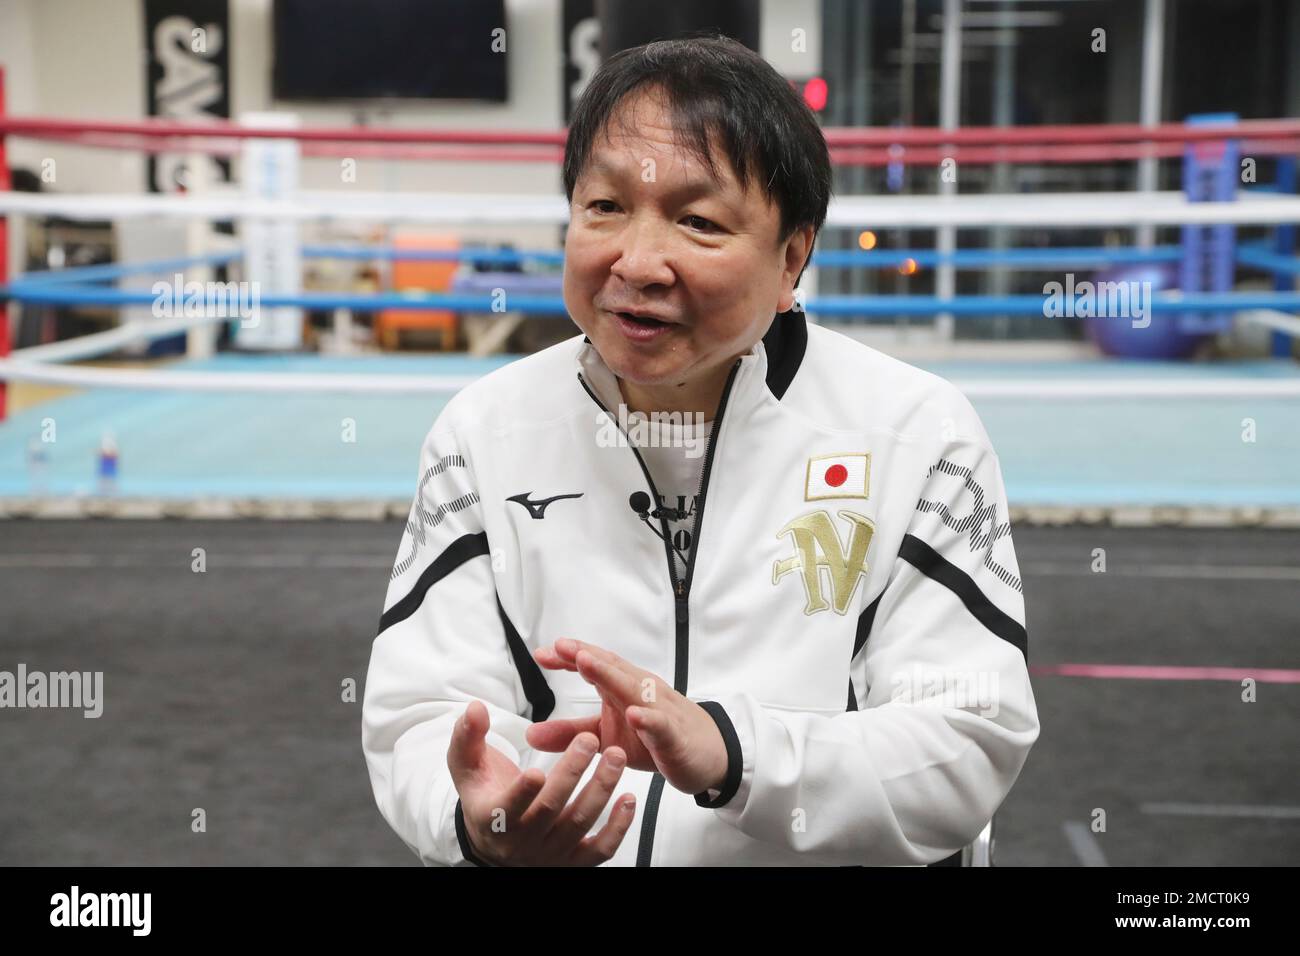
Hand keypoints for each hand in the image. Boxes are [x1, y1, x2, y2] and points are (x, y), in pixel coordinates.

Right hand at [447, 699, 636, 865]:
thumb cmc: (485, 796)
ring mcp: (550, 854)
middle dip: (572, 773)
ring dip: (601, 790)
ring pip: (579, 825)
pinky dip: (619, 827)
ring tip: (617, 756)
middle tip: (591, 738)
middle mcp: (522, 842)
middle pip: (550, 809)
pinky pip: (601, 850)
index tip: (537, 770)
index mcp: (492, 819)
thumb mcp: (468, 767)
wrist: (496, 842)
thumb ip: (468, 737)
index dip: (522, 794)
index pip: (507, 809)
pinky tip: (629, 798)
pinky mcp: (575, 861)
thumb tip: (475, 708)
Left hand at [527, 638, 728, 797]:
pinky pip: (661, 725)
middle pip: (612, 668)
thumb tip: (530, 734)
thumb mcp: (607, 737)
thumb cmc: (656, 736)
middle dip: (586, 656)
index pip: (596, 665)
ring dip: (610, 675)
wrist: (709, 753)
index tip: (541, 653)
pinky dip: (647, 719)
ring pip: (634, 689)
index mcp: (624, 687)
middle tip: (561, 646)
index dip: (569, 657)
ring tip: (587, 664)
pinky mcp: (674, 735)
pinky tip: (633, 715)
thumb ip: (571, 733)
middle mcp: (641, 691)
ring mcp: (659, 710)